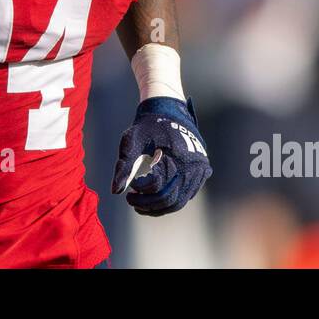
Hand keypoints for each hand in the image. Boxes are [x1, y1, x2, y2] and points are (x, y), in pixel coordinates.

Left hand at [111, 97, 211, 216]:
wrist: (169, 111)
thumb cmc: (147, 127)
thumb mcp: (131, 141)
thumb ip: (123, 165)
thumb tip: (115, 191)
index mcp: (176, 157)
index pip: (156, 187)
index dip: (140, 193)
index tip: (128, 194)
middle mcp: (192, 166)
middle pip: (169, 199)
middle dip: (148, 205)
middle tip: (132, 201)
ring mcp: (200, 170)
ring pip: (179, 202)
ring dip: (159, 207)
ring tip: (142, 205)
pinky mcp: (203, 172)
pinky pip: (186, 195)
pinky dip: (171, 201)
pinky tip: (155, 198)